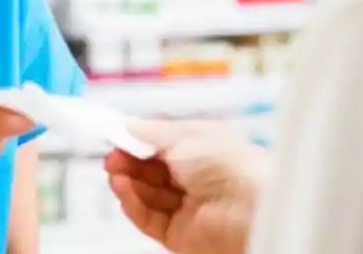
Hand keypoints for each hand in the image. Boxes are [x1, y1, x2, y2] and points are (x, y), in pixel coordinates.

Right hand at [104, 120, 269, 253]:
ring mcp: (187, 208)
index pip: (161, 146)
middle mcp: (195, 179)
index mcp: (202, 150)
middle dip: (128, 162)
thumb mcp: (183, 135)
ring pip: (146, 195)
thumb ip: (150, 133)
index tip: (116, 137)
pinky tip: (122, 188)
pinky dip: (132, 203)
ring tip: (114, 172)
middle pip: (150, 172)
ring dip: (127, 182)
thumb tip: (128, 127)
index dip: (137, 142)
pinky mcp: (179, 234)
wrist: (251, 209)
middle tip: (111, 156)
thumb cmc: (230, 165)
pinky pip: (148, 218)